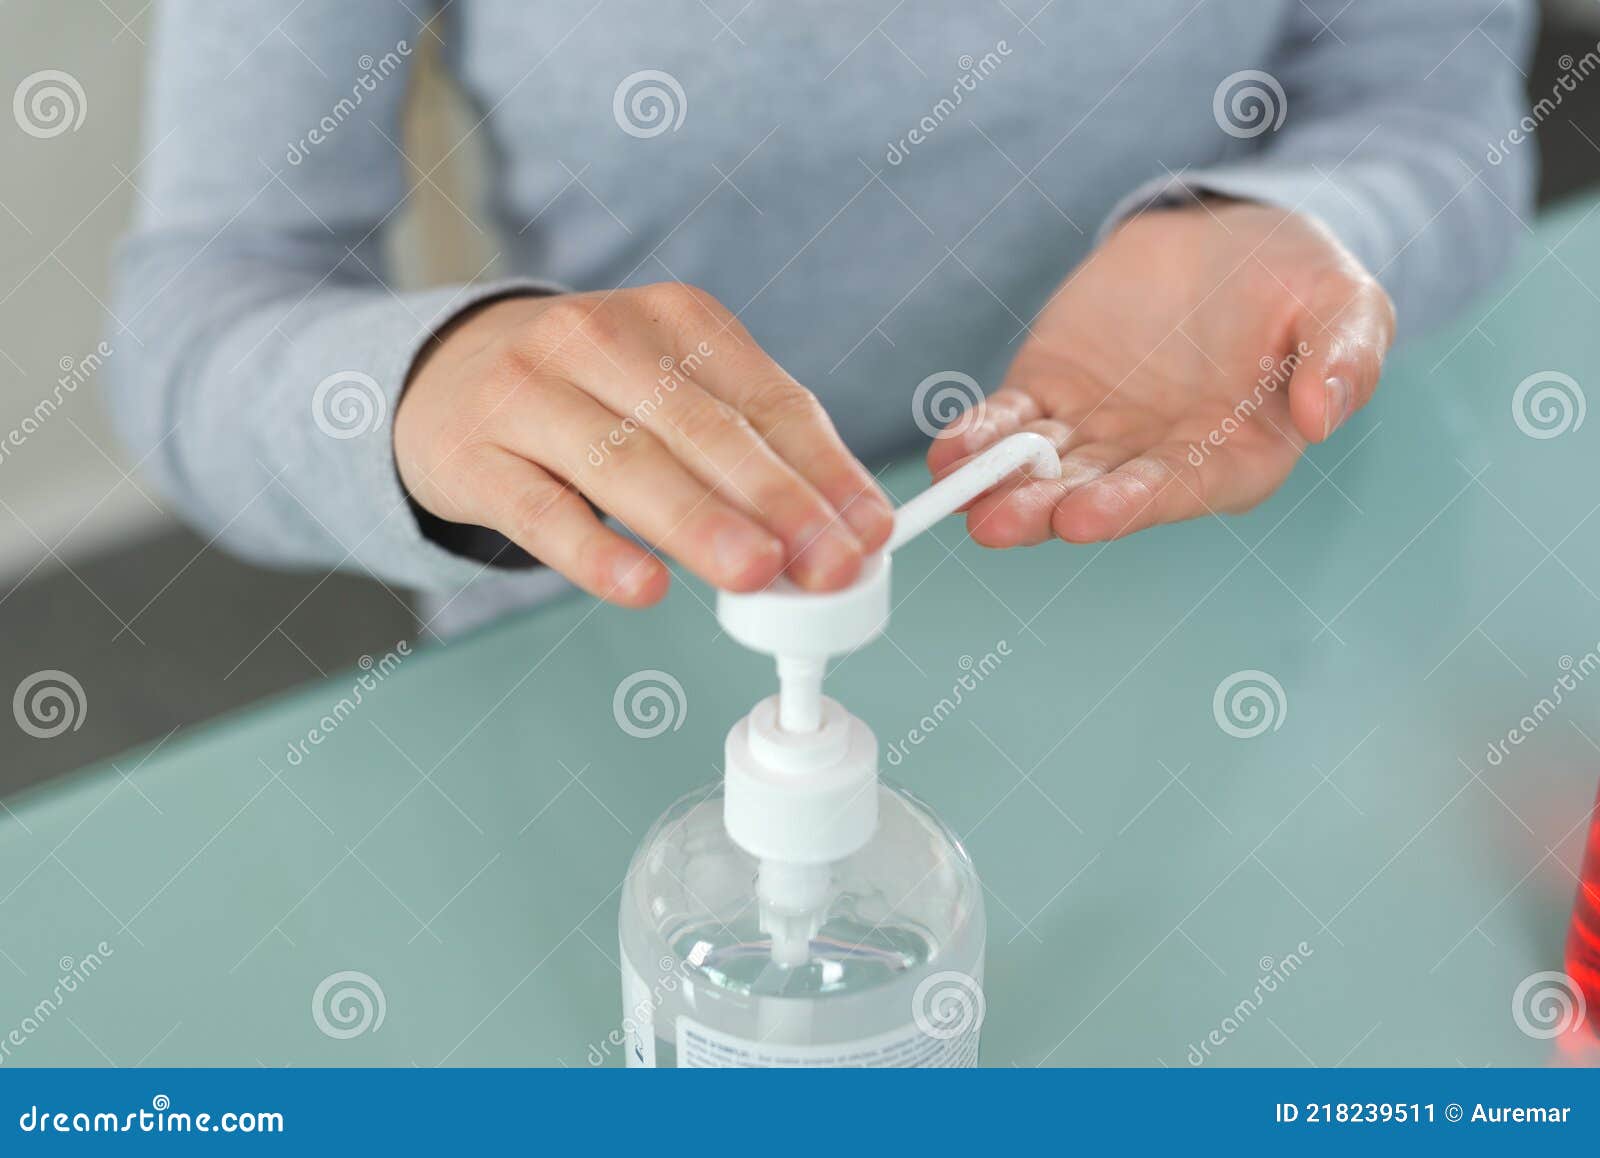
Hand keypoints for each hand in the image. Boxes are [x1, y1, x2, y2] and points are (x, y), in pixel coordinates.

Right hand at [395, 284, 891, 605]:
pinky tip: (643, 586)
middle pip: (703, 429)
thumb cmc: (589, 393)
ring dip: (698, 523)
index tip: (869, 531)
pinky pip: (541, 511)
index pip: (767, 398)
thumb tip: (840, 528)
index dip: (825, 469)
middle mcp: (599, 341)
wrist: (445, 374)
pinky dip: (595, 553)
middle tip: (830, 563)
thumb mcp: (672, 389)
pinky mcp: (472, 456)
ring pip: (626, 465)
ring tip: (757, 571)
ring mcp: (527, 394)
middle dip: (777, 501)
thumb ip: (750, 448)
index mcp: (674, 319)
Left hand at [929, 201, 1394, 545]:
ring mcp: (1099, 430)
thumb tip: (1326, 414)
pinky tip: (949, 451)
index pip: (1176, 490)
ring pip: (1044, 467)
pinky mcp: (1054, 391)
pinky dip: (980, 437)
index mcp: (1233, 458)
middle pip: (1096, 491)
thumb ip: (1344, 358)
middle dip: (1045, 509)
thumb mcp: (1346, 305)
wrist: (1230, 232)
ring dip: (1000, 486)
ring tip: (960, 495)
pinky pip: (1011, 421)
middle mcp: (1158, 458)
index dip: (1128, 505)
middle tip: (998, 524)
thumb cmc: (1300, 280)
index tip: (1083, 516)